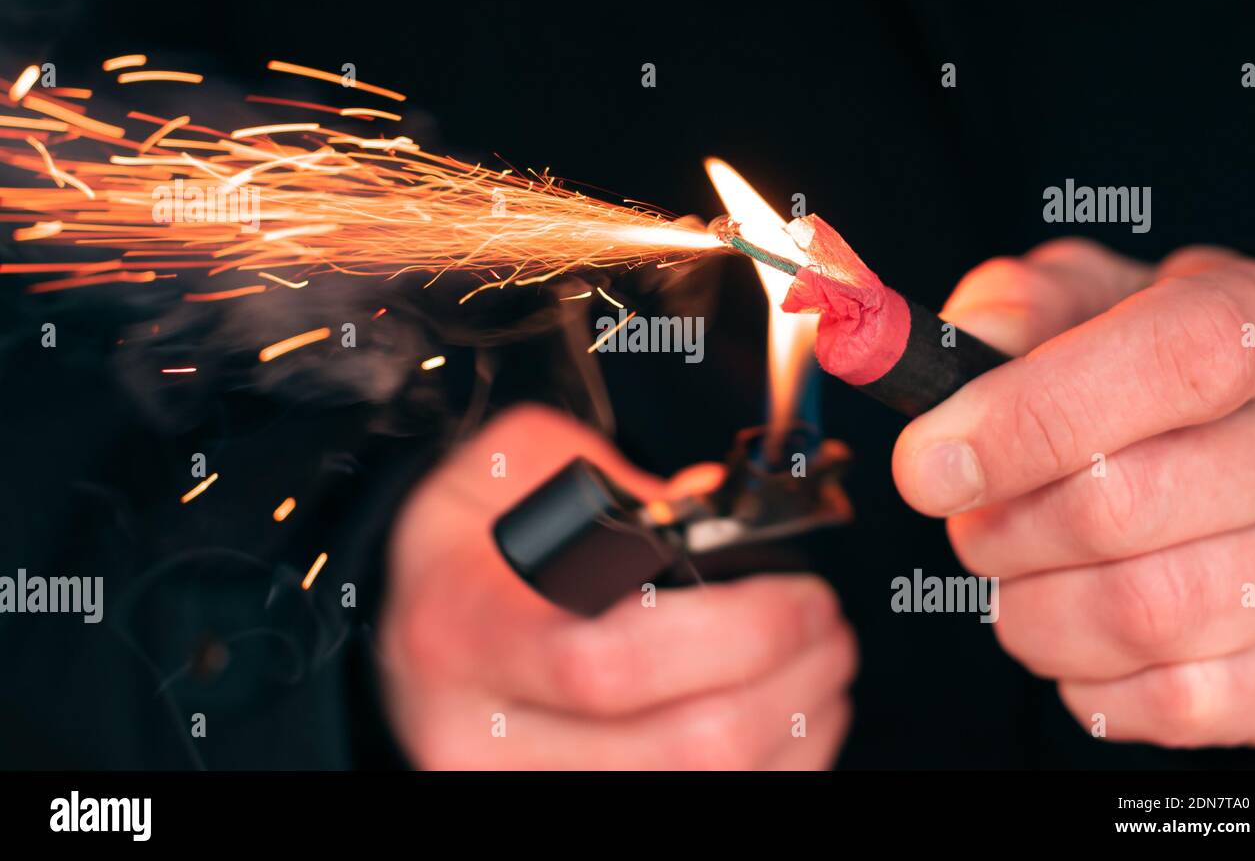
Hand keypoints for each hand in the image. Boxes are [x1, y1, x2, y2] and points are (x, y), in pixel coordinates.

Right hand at [380, 404, 856, 768]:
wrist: (400, 616)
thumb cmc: (461, 541)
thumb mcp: (513, 467)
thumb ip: (620, 480)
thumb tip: (723, 512)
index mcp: (466, 631)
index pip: (606, 663)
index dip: (736, 634)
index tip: (797, 592)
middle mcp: (480, 738)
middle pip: (682, 751)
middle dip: (792, 681)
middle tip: (826, 624)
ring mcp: (517, 792)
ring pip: (703, 797)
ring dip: (797, 733)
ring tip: (819, 671)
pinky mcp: (561, 814)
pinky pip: (698, 816)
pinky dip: (773, 772)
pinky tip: (788, 724)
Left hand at [892, 239, 1254, 746]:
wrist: (1240, 433)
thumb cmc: (1142, 362)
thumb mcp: (1085, 299)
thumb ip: (1015, 312)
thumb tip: (939, 386)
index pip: (1170, 363)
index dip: (1028, 420)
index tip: (928, 465)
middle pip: (1127, 505)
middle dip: (1003, 526)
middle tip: (972, 517)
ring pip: (1145, 614)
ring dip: (1032, 607)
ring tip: (1017, 571)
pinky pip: (1178, 700)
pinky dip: (1088, 676)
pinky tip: (1074, 626)